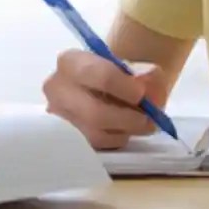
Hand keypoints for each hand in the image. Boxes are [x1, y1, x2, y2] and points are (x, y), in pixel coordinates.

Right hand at [43, 50, 171, 149]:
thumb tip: (150, 91)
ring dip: (125, 131)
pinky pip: (96, 146)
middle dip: (126, 118)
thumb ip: (145, 74)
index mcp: (71, 62)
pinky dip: (117, 139)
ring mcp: (60, 117)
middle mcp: (57, 90)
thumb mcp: (133, 64)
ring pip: (95, 134)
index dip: (124, 88)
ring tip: (143, 125)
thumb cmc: (116, 72)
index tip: (142, 94)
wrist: (102, 85)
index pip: (97, 76)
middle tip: (148, 119)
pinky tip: (126, 129)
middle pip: (94, 113)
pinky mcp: (67, 138)